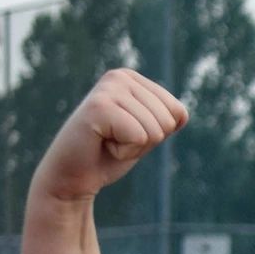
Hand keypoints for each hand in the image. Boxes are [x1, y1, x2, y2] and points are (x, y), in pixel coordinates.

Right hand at [31, 70, 187, 206]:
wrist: (72, 176)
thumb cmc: (110, 154)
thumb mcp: (145, 131)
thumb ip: (163, 117)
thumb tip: (183, 114)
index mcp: (131, 78)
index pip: (178, 112)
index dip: (158, 133)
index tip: (128, 134)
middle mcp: (119, 76)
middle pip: (168, 121)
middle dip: (147, 141)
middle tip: (115, 141)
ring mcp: (107, 89)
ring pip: (156, 130)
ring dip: (134, 147)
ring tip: (107, 142)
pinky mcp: (98, 108)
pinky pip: (139, 137)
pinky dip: (125, 152)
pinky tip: (102, 144)